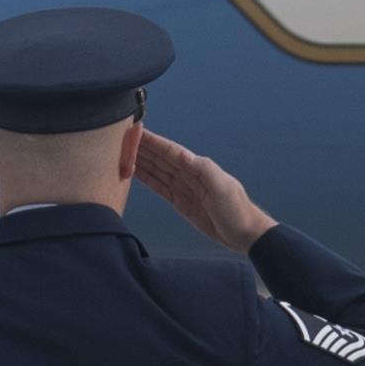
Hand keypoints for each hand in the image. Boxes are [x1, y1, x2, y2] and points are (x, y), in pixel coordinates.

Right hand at [130, 132, 273, 252]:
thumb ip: (205, 170)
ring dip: (139, 161)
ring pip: (156, 170)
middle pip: (159, 158)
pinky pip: (159, 186)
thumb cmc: (238, 210)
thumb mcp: (224, 187)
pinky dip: (146, 178)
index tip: (135, 131)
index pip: (170, 151)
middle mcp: (188, 174)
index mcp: (198, 167)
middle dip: (141, 147)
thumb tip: (184, 156)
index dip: (153, 141)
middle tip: (119, 138)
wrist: (245, 234)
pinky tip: (133, 173)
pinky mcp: (180, 201)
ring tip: (120, 152)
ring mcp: (183, 187)